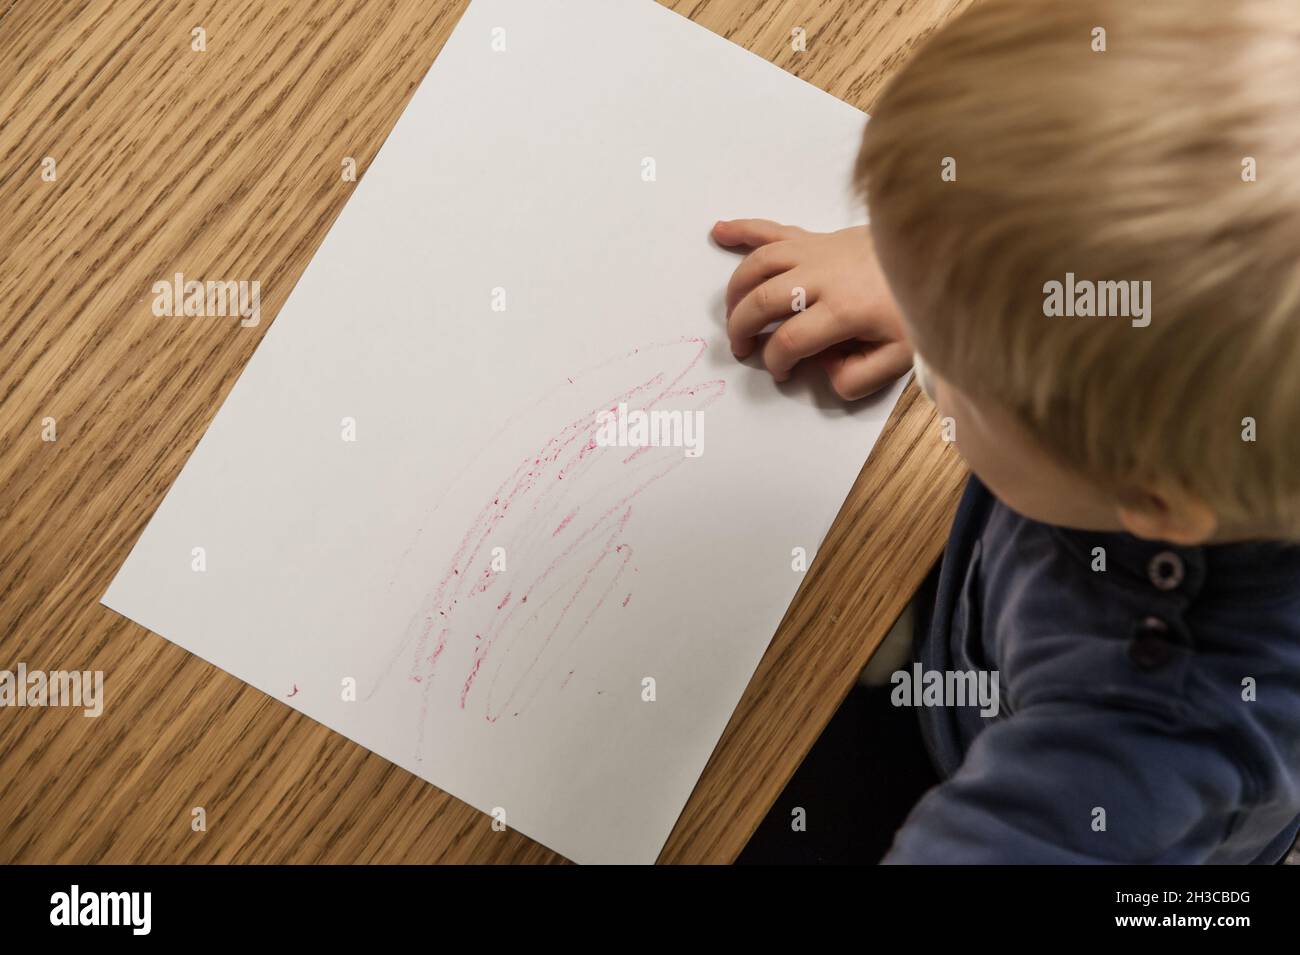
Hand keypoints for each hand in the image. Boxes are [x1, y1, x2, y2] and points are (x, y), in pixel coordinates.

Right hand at [712, 218, 912, 399]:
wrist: (937, 256)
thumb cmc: (915, 308)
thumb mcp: (898, 356)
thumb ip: (859, 377)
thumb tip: (825, 372)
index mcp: (845, 309)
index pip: (790, 340)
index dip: (776, 362)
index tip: (782, 371)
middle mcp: (824, 275)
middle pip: (763, 300)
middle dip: (743, 328)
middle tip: (742, 348)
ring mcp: (818, 251)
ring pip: (759, 264)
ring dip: (736, 289)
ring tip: (731, 312)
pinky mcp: (818, 238)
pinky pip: (773, 230)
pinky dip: (743, 229)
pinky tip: (719, 230)